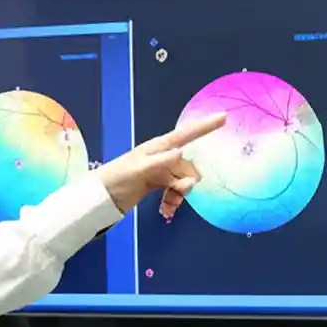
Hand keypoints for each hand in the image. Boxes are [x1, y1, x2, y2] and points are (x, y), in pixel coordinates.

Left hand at [94, 113, 226, 218]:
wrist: (102, 198)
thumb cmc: (117, 179)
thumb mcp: (139, 170)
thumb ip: (161, 162)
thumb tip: (181, 152)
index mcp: (159, 147)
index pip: (187, 134)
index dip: (206, 126)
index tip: (224, 117)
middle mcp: (163, 157)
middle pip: (189, 167)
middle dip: (187, 182)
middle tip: (176, 193)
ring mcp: (161, 171)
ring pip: (184, 182)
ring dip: (179, 195)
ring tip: (167, 205)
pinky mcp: (158, 184)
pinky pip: (175, 191)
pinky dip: (173, 201)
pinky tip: (166, 210)